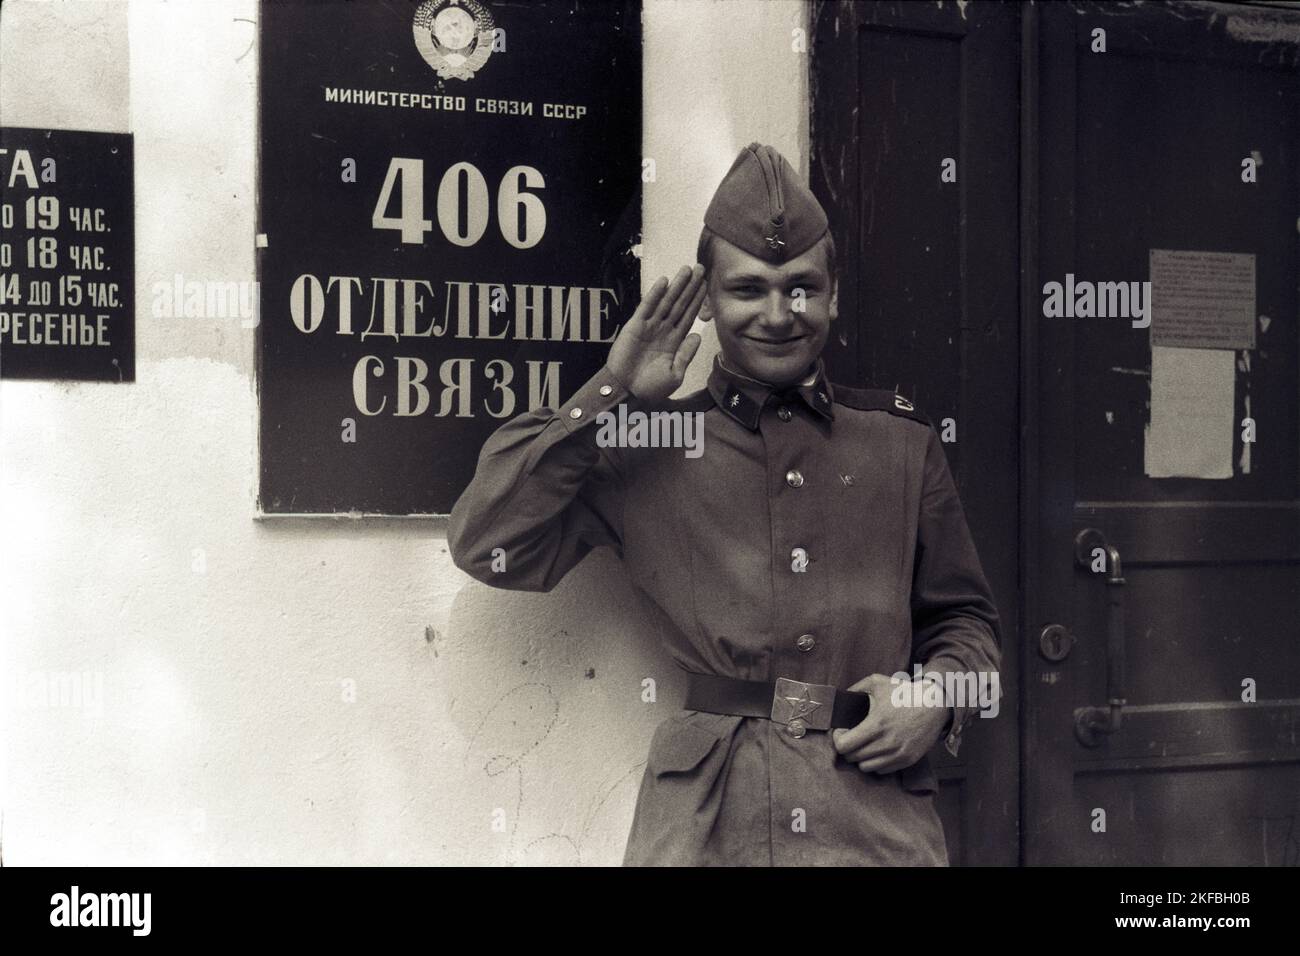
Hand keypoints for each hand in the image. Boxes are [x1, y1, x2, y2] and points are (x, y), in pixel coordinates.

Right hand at [606, 264, 705, 401]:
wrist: (626, 393)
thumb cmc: (650, 389)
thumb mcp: (675, 374)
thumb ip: (686, 354)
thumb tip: (697, 334)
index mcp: (674, 342)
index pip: (688, 316)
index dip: (697, 301)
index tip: (706, 285)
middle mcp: (663, 331)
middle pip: (680, 304)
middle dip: (690, 287)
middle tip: (701, 268)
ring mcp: (649, 327)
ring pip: (666, 302)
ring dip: (676, 286)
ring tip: (687, 270)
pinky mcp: (635, 326)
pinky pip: (647, 307)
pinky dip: (655, 294)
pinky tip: (664, 281)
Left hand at [831, 673, 948, 773]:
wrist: (935, 705)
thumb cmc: (904, 693)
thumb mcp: (877, 682)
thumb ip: (856, 688)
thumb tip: (842, 697)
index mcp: (876, 724)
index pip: (844, 746)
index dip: (838, 739)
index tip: (841, 731)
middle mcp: (886, 743)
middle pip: (852, 758)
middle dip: (848, 747)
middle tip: (852, 737)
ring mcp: (897, 754)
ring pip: (866, 767)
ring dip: (861, 757)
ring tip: (864, 745)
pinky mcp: (907, 760)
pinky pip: (882, 770)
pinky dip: (876, 763)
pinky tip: (878, 750)